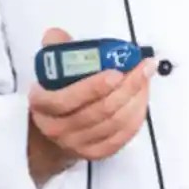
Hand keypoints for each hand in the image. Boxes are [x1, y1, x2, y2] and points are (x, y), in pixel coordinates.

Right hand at [27, 28, 155, 186]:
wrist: (52, 128)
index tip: (116, 72)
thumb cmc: (55, 91)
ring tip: (146, 77)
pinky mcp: (95, 153)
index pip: (66, 99)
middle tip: (143, 67)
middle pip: (99, 110)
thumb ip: (55, 48)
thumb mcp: (49, 67)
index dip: (93, 87)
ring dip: (136, 98)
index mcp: (42, 104)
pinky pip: (122, 136)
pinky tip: (142, 98)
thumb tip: (59, 36)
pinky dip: (137, 116)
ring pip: (114, 123)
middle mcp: (58, 128)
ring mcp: (77, 143)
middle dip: (127, 86)